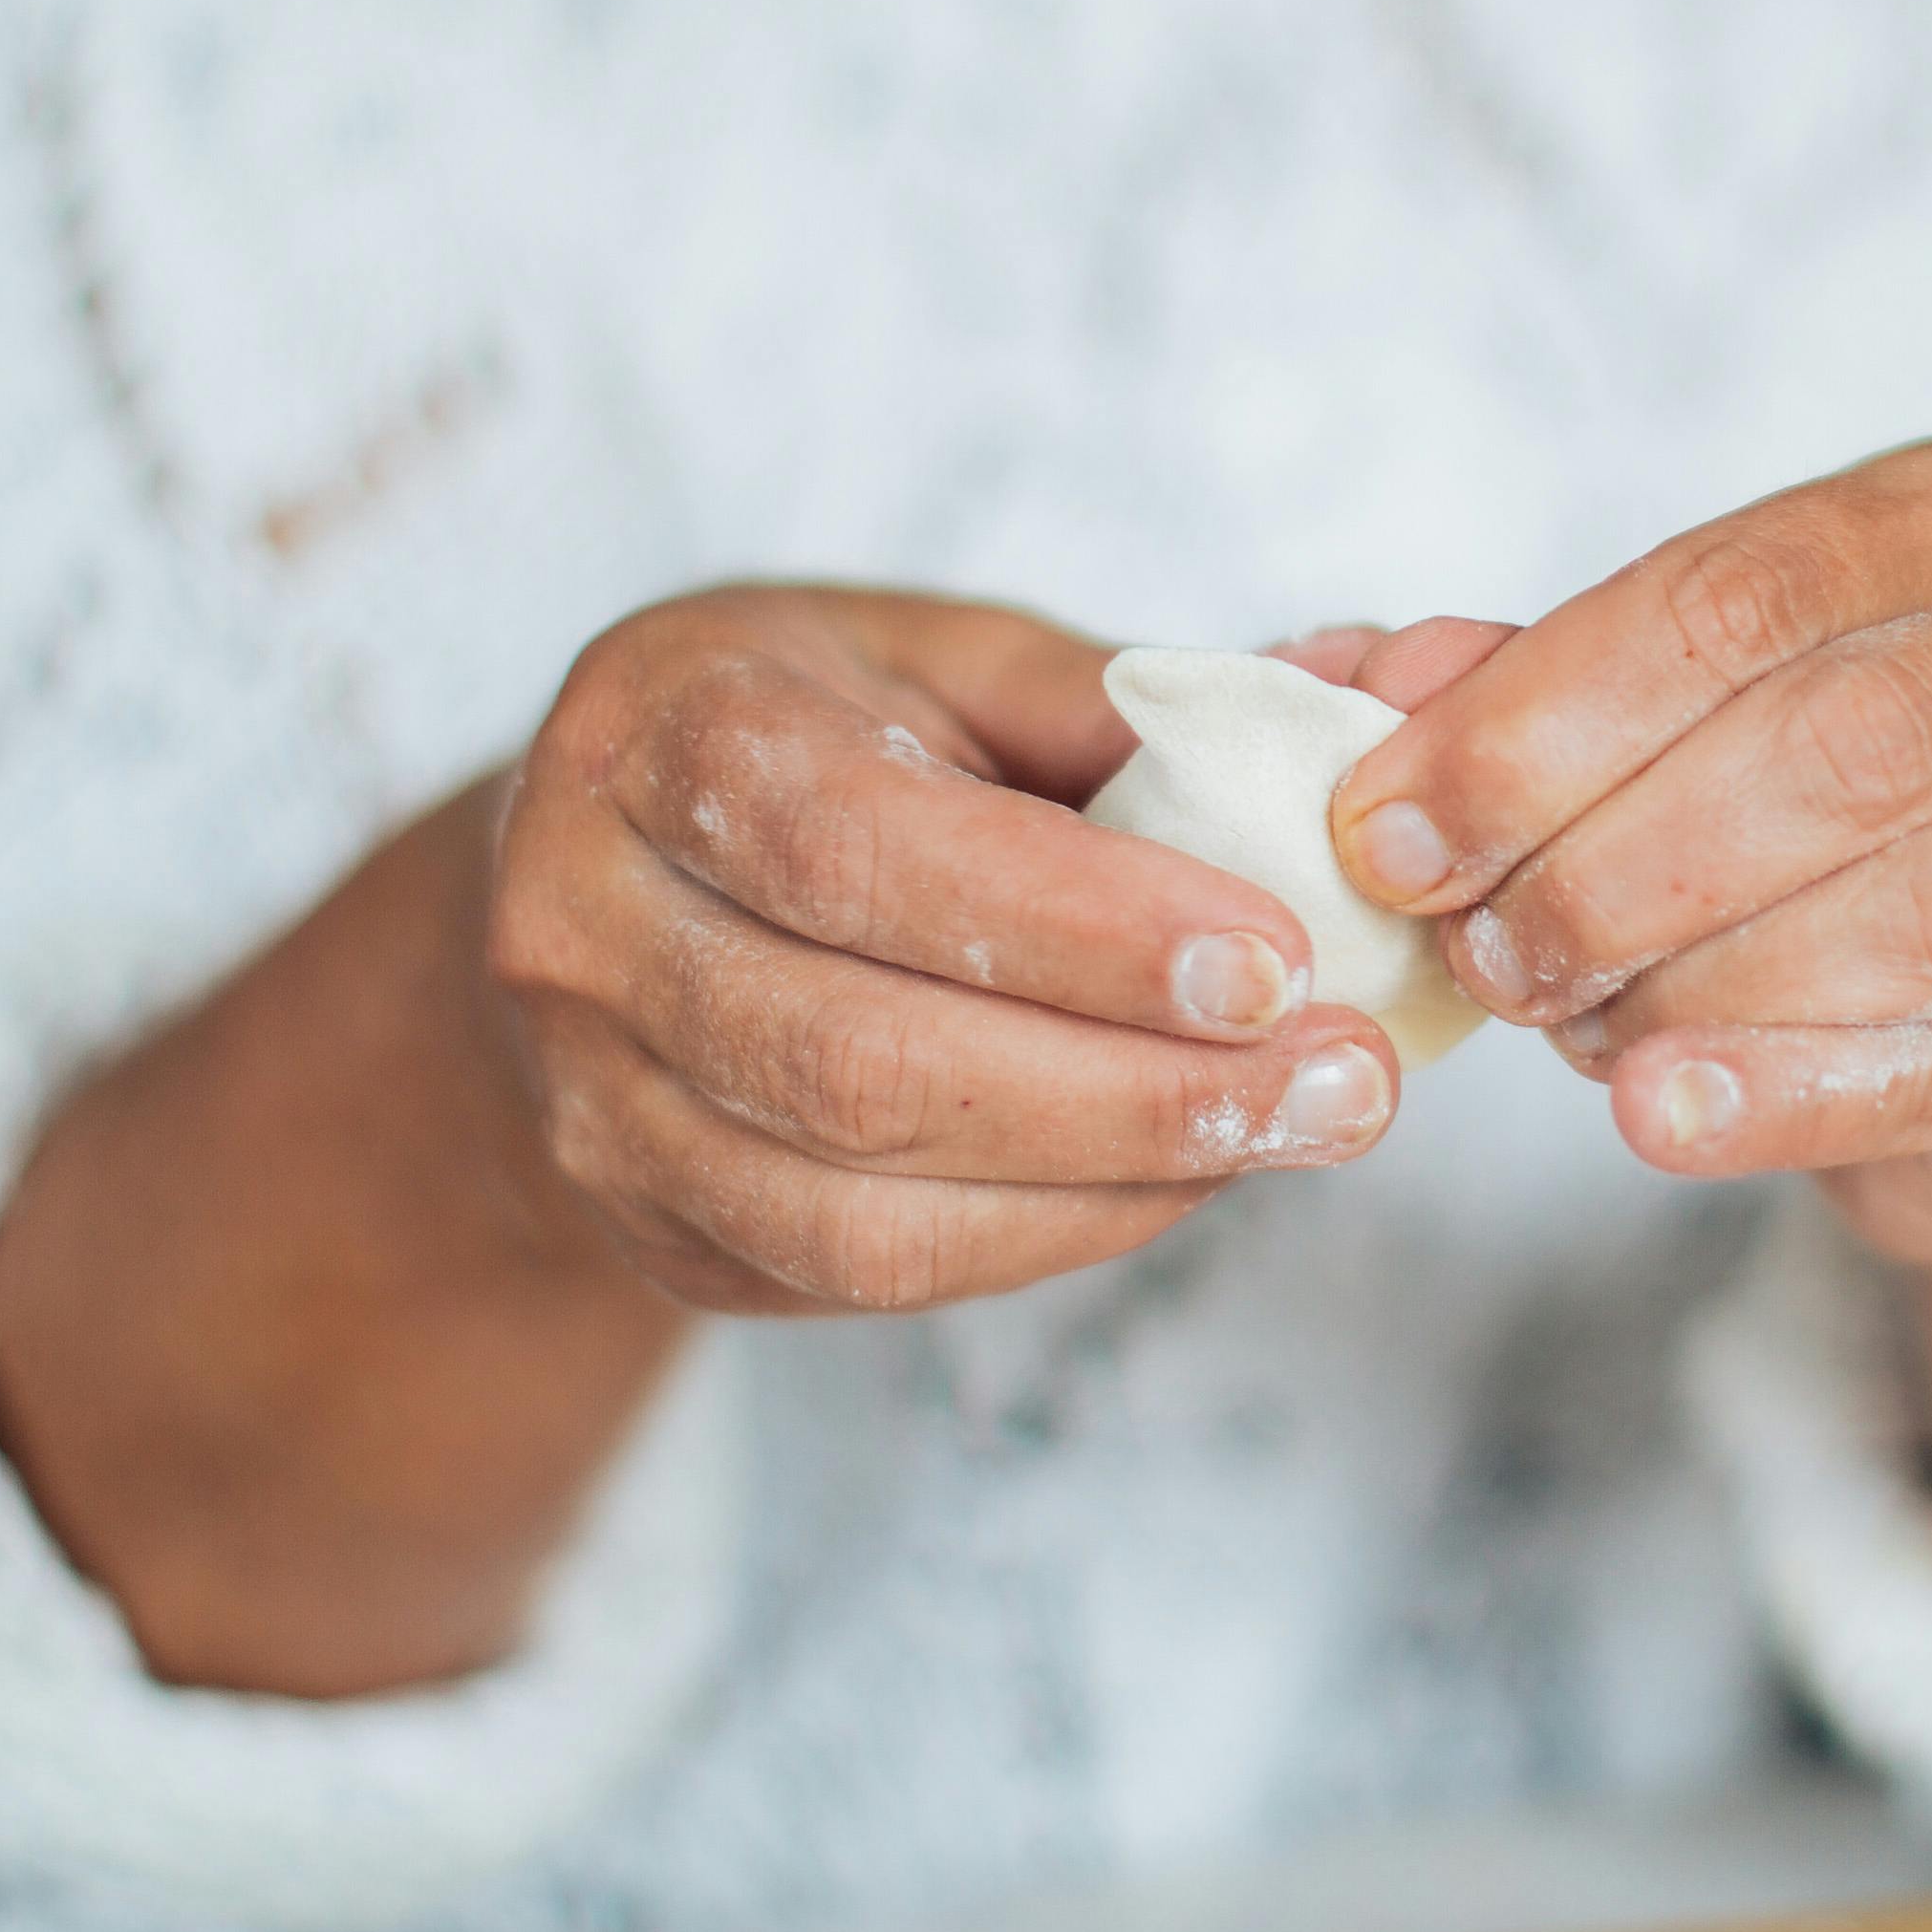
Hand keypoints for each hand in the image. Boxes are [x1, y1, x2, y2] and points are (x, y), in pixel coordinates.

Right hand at [490, 586, 1409, 1319]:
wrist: (603, 877)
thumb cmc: (813, 735)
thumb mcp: (935, 658)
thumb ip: (1114, 699)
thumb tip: (1350, 714)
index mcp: (654, 732)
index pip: (857, 849)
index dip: (1074, 924)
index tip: (1276, 959)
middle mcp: (581, 925)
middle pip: (859, 1058)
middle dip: (1130, 1089)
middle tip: (1340, 1079)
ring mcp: (595, 1100)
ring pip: (858, 1205)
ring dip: (1111, 1185)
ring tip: (1293, 1134)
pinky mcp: (647, 1227)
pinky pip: (862, 1274)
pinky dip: (1051, 1237)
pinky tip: (1179, 1176)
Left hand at [1315, 440, 1931, 1283]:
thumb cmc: (1855, 832)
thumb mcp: (1701, 721)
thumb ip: (1548, 688)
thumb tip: (1377, 684)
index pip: (1744, 593)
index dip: (1541, 717)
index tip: (1392, 828)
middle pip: (1846, 739)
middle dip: (1616, 856)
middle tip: (1484, 948)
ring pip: (1927, 904)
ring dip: (1703, 977)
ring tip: (1571, 1026)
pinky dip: (1788, 1093)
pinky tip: (1662, 1114)